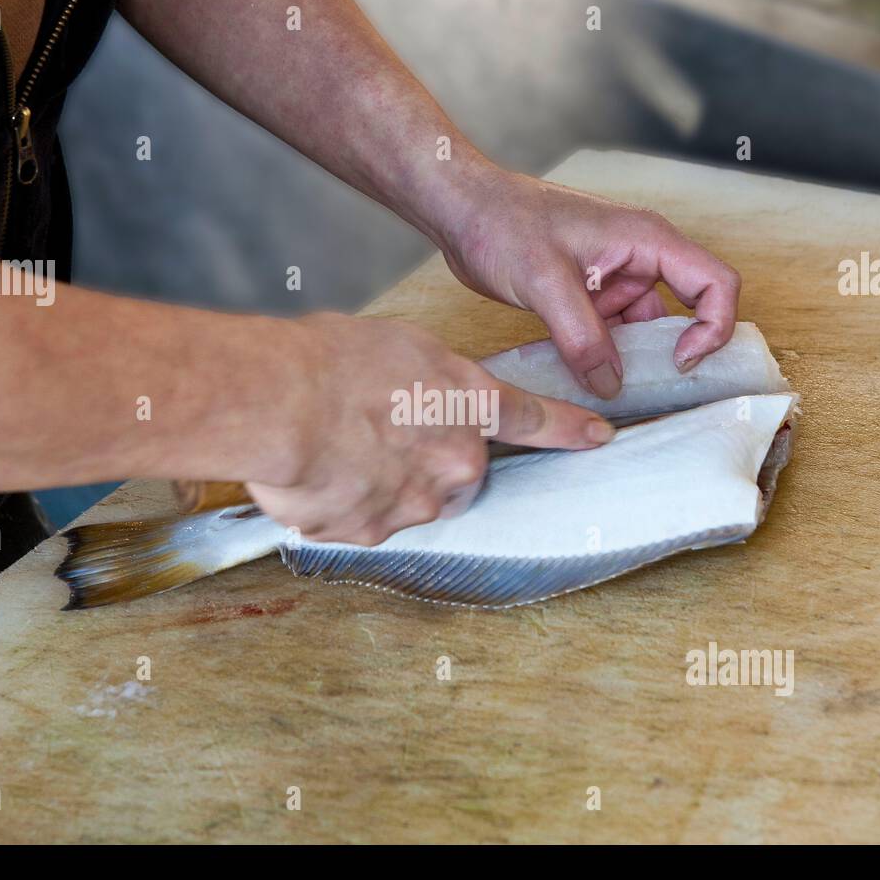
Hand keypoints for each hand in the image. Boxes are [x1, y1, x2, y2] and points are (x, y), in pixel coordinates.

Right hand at [247, 313, 613, 545]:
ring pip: (405, 500)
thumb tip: (419, 398)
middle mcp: (455, 463)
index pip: (533, 420)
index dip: (568, 429)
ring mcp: (416, 504)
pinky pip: (358, 519)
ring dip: (375, 481)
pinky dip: (337, 501)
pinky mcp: (370, 533)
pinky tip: (312, 472)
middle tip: (375, 432)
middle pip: (458, 474)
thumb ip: (428, 381)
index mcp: (468, 404)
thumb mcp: (397, 346)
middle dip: (426, 461)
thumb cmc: (330, 361)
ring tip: (329, 446)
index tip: (597, 436)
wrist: (282, 405)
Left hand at [435, 169, 740, 396]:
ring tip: (610, 393)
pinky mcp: (588, 295)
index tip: (680, 361)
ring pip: (644, 330)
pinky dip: (604, 358)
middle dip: (674, 351)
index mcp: (647, 240)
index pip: (715, 283)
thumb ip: (582, 336)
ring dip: (632, 361)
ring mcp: (614, 277)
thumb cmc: (502, 222)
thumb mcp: (545, 282)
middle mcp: (639, 257)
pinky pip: (612, 334)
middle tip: (653, 391)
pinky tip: (584, 382)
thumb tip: (611, 385)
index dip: (712, 327)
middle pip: (687, 311)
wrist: (461, 211)